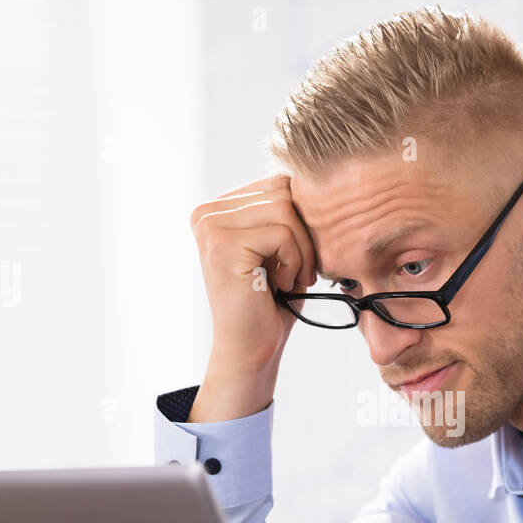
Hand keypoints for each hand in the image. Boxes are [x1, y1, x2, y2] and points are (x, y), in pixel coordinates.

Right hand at [187, 173, 316, 420]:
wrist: (252, 349)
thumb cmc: (272, 303)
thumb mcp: (281, 248)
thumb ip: (287, 211)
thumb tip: (316, 173)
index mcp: (218, 208)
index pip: (279, 183)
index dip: (302, 220)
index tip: (297, 259)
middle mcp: (207, 211)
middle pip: (284, 191)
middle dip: (305, 234)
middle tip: (298, 272)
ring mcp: (210, 225)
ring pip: (286, 209)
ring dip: (302, 249)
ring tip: (290, 278)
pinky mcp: (222, 243)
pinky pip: (282, 231)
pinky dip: (295, 260)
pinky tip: (280, 284)